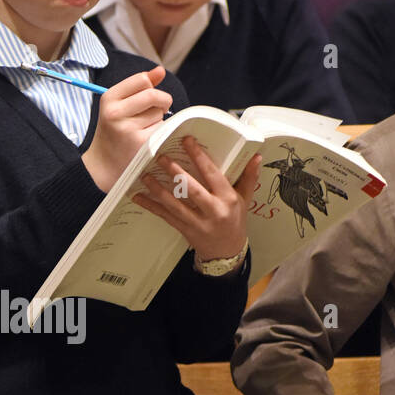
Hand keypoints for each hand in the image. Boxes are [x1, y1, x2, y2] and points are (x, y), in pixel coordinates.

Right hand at [82, 66, 172, 191]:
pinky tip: (149, 139)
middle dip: (161, 101)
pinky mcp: (141, 144)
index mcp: (108, 99)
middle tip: (158, 110)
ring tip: (143, 129)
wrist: (103, 165)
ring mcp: (128, 130)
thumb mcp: (119, 105)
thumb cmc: (114, 131)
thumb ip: (139, 86)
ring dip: (158, 120)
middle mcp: (115, 113)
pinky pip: (163, 129)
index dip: (151, 86)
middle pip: (154, 95)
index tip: (149, 95)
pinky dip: (161, 133)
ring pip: (159, 114)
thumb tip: (161, 70)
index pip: (142, 79)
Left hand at [130, 137, 261, 260]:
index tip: (187, 141)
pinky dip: (152, 206)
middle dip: (176, 173)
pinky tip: (138, 197)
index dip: (199, 157)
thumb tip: (256, 156)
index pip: (213, 174)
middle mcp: (213, 211)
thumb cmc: (235, 221)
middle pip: (192, 189)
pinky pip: (166, 217)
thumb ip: (248, 177)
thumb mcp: (244, 200)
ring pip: (176, 204)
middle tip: (161, 157)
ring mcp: (198, 222)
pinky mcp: (185, 230)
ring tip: (146, 176)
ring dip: (158, 190)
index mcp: (228, 199)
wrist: (227, 252)